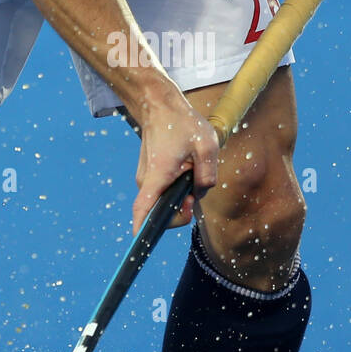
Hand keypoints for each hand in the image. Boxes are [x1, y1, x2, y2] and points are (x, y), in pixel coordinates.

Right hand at [132, 97, 218, 233]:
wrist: (159, 106)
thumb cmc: (183, 124)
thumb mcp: (207, 146)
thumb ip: (208, 175)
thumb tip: (199, 194)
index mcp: (158, 175)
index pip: (144, 210)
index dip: (143, 230)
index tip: (142, 245)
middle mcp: (146, 181)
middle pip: (162, 212)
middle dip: (182, 209)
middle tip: (195, 188)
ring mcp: (146, 179)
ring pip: (165, 201)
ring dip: (181, 195)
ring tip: (191, 169)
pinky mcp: (149, 175)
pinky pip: (163, 192)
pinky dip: (176, 188)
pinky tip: (185, 169)